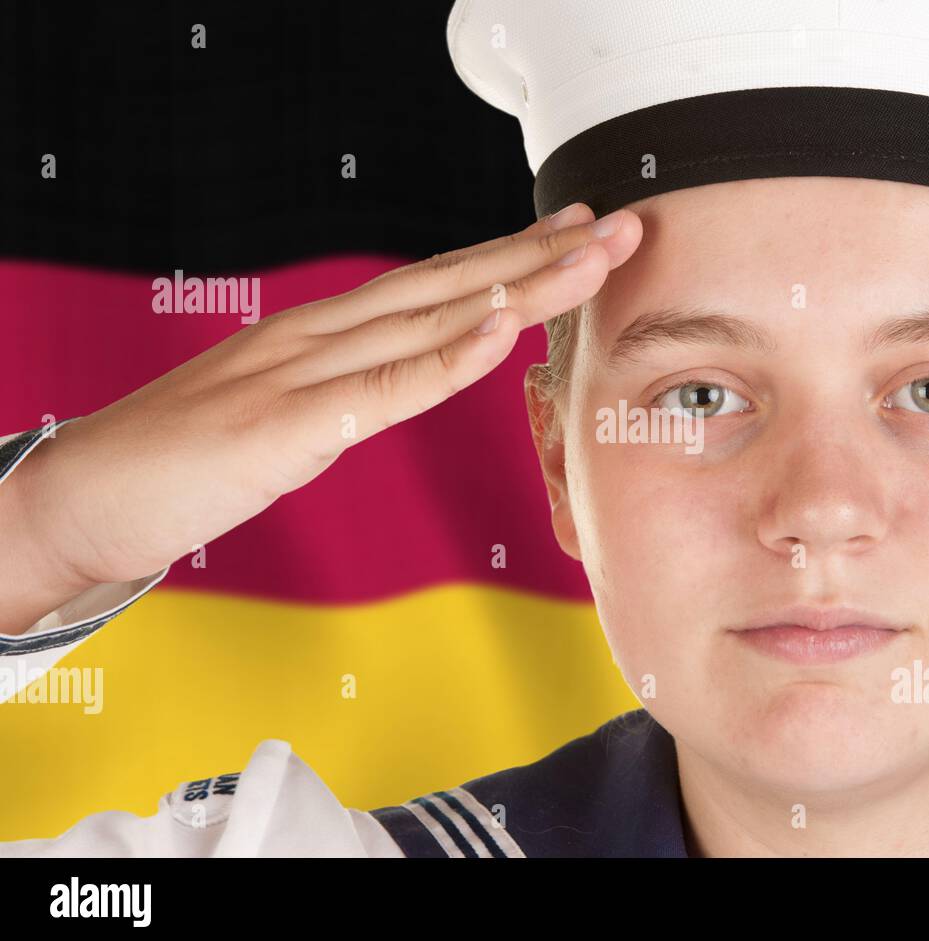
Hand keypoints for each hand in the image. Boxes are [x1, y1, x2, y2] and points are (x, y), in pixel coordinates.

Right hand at [0, 204, 641, 633]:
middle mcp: (319, 335)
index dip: (510, 256)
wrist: (82, 496)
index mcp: (322, 334)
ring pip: (430, 320)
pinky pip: (382, 388)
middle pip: (448, 284)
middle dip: (539, 255)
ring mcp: (301, 373)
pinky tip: (498, 329)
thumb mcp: (287, 414)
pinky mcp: (285, 425)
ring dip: (517, 285)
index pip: (435, 285)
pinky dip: (446, 358)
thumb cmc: (181, 461)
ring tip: (586, 257)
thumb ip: (349, 393)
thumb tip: (408, 381)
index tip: (574, 235)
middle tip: (615, 224)